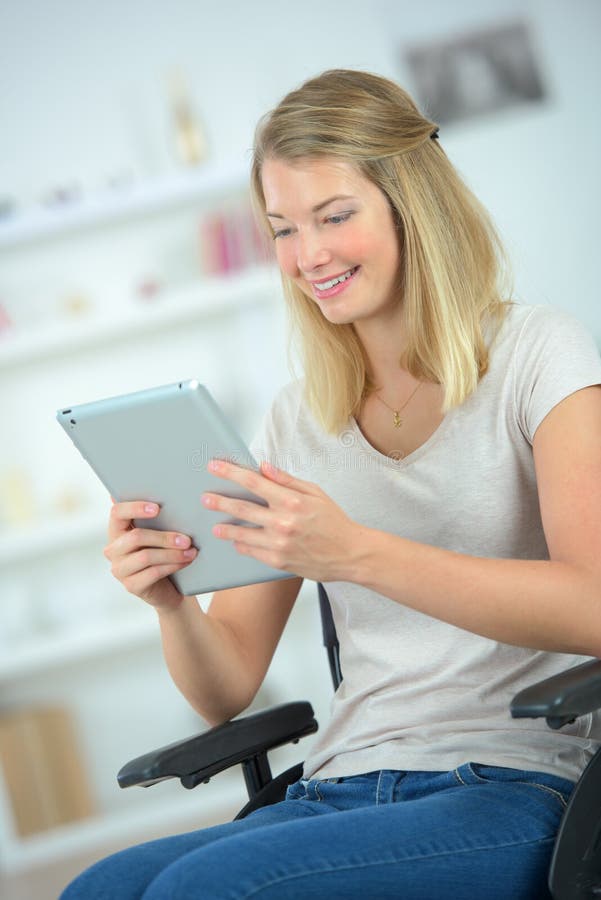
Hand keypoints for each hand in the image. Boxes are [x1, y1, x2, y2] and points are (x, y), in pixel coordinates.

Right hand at [104, 500, 197, 609]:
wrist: (169, 588)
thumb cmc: (163, 553)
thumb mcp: (158, 533)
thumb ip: (156, 518)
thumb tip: (167, 493)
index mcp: (117, 531)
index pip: (117, 513)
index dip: (135, 508)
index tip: (157, 508)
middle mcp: (113, 550)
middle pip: (136, 536)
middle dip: (165, 537)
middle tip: (187, 539)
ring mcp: (120, 569)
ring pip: (146, 556)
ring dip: (172, 553)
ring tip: (191, 551)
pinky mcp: (131, 586)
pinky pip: (153, 572)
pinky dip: (173, 565)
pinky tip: (185, 562)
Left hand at [201, 459, 361, 582]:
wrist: (350, 554)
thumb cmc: (334, 522)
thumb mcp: (315, 493)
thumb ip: (287, 481)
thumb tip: (264, 467)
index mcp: (292, 501)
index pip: (253, 482)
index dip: (230, 473)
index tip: (214, 467)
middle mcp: (283, 522)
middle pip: (241, 508)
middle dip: (219, 501)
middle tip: (205, 498)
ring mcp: (279, 544)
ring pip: (241, 534)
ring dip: (225, 529)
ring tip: (215, 526)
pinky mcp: (278, 561)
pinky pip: (251, 551)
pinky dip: (241, 545)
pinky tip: (236, 541)